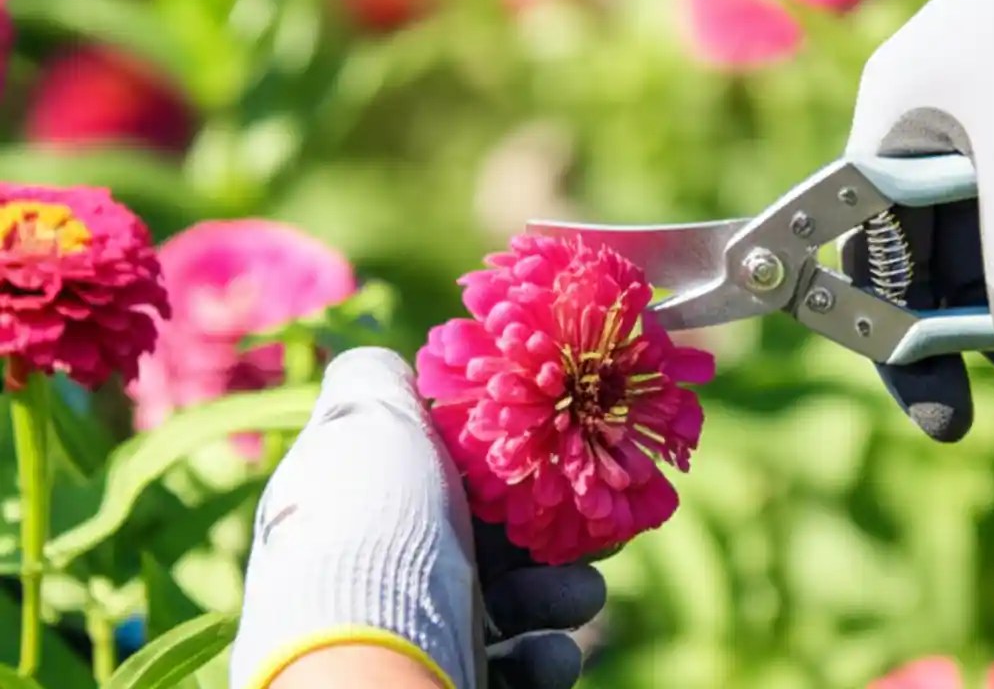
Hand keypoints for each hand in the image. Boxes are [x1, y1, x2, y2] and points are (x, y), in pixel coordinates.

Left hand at [230, 348, 605, 688]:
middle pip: (494, 534)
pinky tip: (550, 649)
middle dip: (555, 527)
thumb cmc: (376, 529)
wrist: (371, 669)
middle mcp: (389, 568)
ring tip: (577, 594)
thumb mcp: (365, 420)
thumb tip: (393, 363)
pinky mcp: (458, 683)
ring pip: (519, 601)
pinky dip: (549, 653)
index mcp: (367, 503)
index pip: (448, 470)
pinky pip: (524, 663)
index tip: (562, 445)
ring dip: (563, 592)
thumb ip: (378, 378)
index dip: (509, 455)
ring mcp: (421, 634)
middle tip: (601, 523)